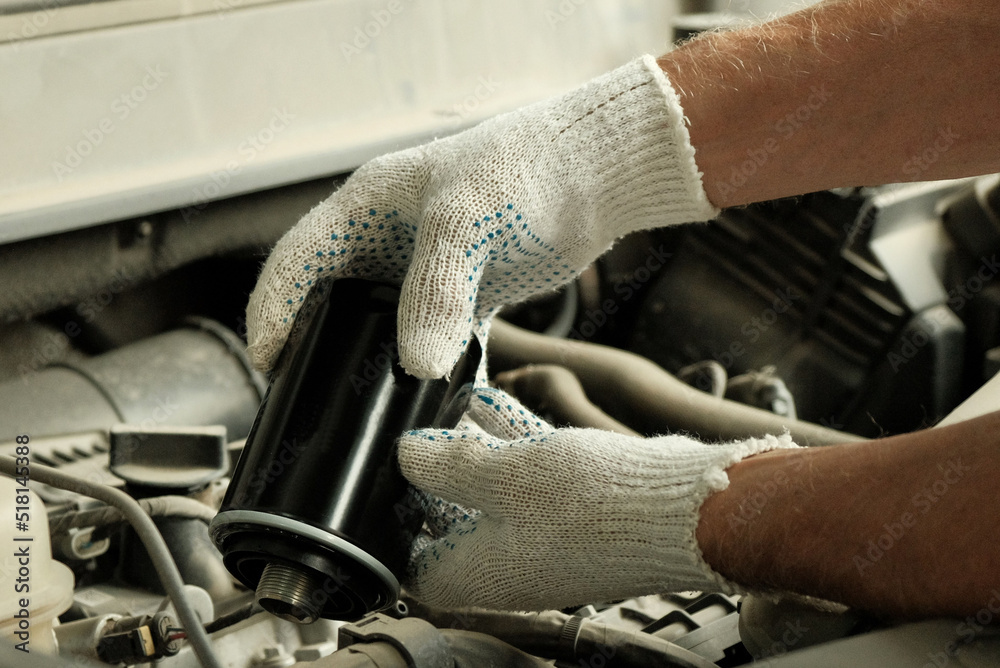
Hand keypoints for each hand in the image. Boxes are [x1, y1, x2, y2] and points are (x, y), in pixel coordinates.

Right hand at [246, 56, 716, 377]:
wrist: (595, 174)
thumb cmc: (526, 171)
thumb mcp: (468, 218)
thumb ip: (435, 288)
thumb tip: (415, 365)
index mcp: (368, 206)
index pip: (298, 259)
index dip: (273, 309)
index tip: (267, 360)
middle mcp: (389, 238)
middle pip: (331, 297)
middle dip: (313, 342)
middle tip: (305, 393)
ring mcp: (427, 268)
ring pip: (380, 322)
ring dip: (369, 360)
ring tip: (360, 407)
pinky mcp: (466, 293)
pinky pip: (432, 337)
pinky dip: (427, 367)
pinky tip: (428, 399)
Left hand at [397, 387, 795, 610]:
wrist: (685, 509)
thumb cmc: (592, 506)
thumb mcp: (503, 475)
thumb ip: (448, 465)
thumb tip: (407, 454)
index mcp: (481, 572)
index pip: (417, 569)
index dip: (394, 533)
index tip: (381, 494)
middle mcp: (511, 562)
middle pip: (453, 525)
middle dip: (434, 478)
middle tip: (414, 437)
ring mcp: (547, 538)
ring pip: (494, 492)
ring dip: (472, 451)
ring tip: (447, 405)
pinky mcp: (578, 512)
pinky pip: (530, 477)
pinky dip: (511, 443)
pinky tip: (494, 397)